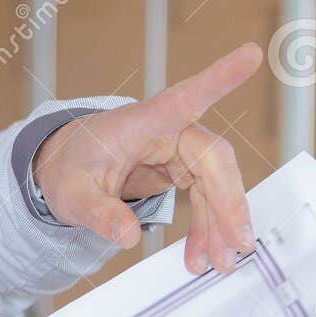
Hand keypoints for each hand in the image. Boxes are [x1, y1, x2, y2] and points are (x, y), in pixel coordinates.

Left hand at [31, 42, 262, 274]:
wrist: (66, 170)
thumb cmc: (70, 168)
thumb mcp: (72, 195)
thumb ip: (98, 213)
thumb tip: (126, 237)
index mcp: (143, 122)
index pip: (185, 96)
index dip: (219, 77)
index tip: (249, 55)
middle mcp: (169, 130)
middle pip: (214, 159)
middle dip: (229, 202)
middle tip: (237, 243)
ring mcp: (180, 151)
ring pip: (216, 184)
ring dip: (220, 224)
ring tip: (219, 262)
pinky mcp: (183, 171)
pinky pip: (206, 199)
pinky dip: (206, 227)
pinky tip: (203, 253)